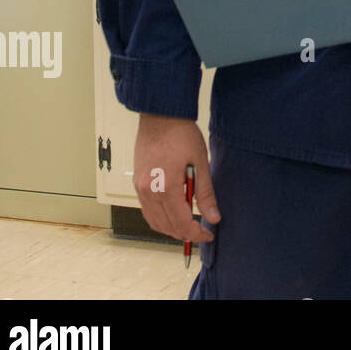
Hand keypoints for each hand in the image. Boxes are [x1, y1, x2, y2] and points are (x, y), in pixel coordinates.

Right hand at [133, 113, 219, 243]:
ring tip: (189, 225)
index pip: (181, 223)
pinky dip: (160, 218)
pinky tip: (174, 213)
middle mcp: (148, 191)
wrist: (160, 116)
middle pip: (166, 226)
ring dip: (171, 228)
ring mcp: (140, 188)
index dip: (196, 233)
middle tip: (202, 231)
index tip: (209, 233)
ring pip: (154, 221)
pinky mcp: (137, 183)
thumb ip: (205, 194)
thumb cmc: (181, 134)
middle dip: (185, 233)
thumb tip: (213, 217)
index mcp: (166, 187)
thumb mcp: (201, 163)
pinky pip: (147, 210)